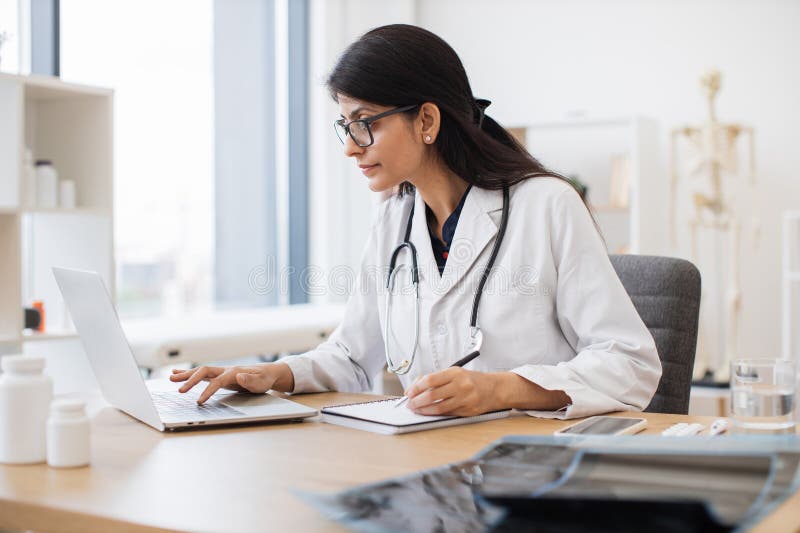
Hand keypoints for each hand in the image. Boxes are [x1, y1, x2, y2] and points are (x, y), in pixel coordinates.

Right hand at [169, 362, 291, 404]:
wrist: (267, 373)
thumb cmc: (264, 379)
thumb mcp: (261, 382)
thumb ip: (250, 380)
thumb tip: (239, 376)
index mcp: (234, 372)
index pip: (217, 381)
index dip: (207, 391)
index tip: (199, 402)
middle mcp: (225, 370)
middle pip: (204, 372)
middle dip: (191, 380)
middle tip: (179, 390)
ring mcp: (221, 372)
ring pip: (200, 371)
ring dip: (186, 374)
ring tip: (171, 378)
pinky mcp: (219, 375)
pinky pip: (202, 374)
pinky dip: (189, 373)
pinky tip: (178, 373)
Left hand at [404, 367, 498, 416]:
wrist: (494, 389)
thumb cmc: (471, 380)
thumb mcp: (454, 373)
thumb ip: (435, 379)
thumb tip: (414, 389)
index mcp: (455, 373)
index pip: (430, 380)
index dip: (416, 387)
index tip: (409, 392)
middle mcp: (461, 386)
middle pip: (432, 395)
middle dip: (417, 401)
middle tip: (410, 403)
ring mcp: (465, 399)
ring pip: (438, 408)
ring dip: (424, 410)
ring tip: (416, 409)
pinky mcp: (467, 411)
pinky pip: (447, 414)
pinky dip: (435, 414)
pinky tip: (429, 412)